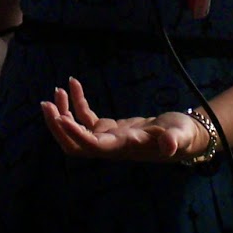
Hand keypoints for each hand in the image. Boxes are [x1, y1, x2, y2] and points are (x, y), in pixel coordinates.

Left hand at [40, 77, 206, 163]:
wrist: (186, 138)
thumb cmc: (183, 136)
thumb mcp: (181, 135)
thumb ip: (175, 140)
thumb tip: (170, 146)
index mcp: (123, 148)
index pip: (91, 146)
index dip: (74, 133)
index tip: (59, 117)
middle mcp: (111, 146)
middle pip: (75, 144)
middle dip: (58, 127)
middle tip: (46, 103)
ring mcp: (108, 138)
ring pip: (76, 131)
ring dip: (63, 113)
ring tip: (58, 90)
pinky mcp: (110, 129)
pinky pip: (87, 117)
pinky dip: (78, 102)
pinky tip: (74, 84)